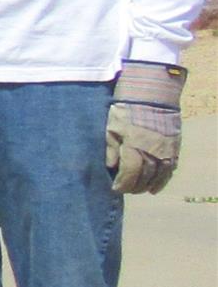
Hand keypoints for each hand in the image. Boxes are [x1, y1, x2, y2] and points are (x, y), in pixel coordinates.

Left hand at [106, 61, 185, 193]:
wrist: (152, 95)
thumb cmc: (126, 110)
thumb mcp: (111, 128)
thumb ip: (111, 149)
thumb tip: (111, 167)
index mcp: (134, 147)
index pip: (129, 174)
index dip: (122, 184)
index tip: (115, 189)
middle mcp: (152, 152)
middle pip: (144, 178)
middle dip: (133, 187)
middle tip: (125, 190)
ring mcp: (166, 150)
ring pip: (159, 176)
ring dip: (148, 186)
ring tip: (139, 190)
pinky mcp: (174, 147)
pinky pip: (170, 169)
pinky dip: (163, 180)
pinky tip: (156, 187)